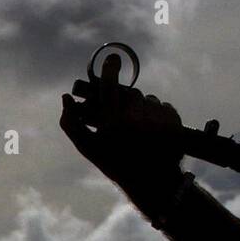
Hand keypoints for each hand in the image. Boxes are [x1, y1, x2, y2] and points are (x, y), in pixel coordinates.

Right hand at [60, 53, 184, 211]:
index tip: (112, 59)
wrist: (153, 180)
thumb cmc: (116, 164)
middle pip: (130, 94)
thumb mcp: (88, 148)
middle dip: (126, 101)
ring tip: (139, 128)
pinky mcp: (174, 118)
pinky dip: (156, 114)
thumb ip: (71, 124)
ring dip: (141, 108)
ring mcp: (157, 117)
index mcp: (113, 123)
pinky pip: (162, 106)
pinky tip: (153, 130)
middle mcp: (136, 117)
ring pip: (147, 99)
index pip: (109, 86)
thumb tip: (65, 98)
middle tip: (124, 117)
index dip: (109, 70)